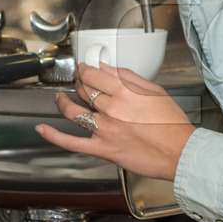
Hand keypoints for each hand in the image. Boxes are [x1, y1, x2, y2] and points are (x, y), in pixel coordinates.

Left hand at [35, 63, 195, 180]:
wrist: (180, 153)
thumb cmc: (173, 125)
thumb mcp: (156, 92)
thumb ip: (130, 78)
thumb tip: (110, 68)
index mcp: (125, 92)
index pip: (94, 75)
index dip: (85, 69)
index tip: (84, 68)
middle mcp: (111, 109)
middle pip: (83, 90)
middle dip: (78, 84)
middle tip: (79, 82)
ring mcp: (104, 129)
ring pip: (73, 111)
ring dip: (62, 102)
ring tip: (60, 98)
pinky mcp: (102, 148)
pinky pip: (71, 142)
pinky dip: (53, 135)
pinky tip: (42, 129)